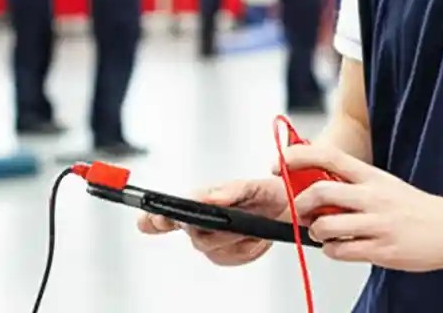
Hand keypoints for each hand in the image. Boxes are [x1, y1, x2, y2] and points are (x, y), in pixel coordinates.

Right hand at [136, 177, 289, 266]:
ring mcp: (212, 241)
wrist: (288, 209)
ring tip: (252, 226)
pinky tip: (256, 238)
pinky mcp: (226, 255)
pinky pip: (231, 258)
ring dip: (235, 237)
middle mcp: (199, 223)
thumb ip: (229, 191)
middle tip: (224, 218)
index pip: (166, 213)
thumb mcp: (251, 186)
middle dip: (212, 226)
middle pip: (192, 233)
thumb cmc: (265, 193)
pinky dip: (247, 248)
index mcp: (198, 201)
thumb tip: (211, 198)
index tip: (156, 218)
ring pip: (213, 248)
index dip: (154, 218)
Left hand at [276, 144, 442, 272]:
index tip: (281, 162)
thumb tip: (316, 188)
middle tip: (300, 212)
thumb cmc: (414, 208)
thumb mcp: (384, 185)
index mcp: (372, 177)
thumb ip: (353, 185)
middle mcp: (372, 197)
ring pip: (325, 226)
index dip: (299, 156)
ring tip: (324, 233)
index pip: (329, 157)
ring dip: (315, 232)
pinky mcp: (381, 250)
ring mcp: (377, 224)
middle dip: (300, 205)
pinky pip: (340, 252)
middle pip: (319, 192)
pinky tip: (342, 248)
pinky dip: (332, 251)